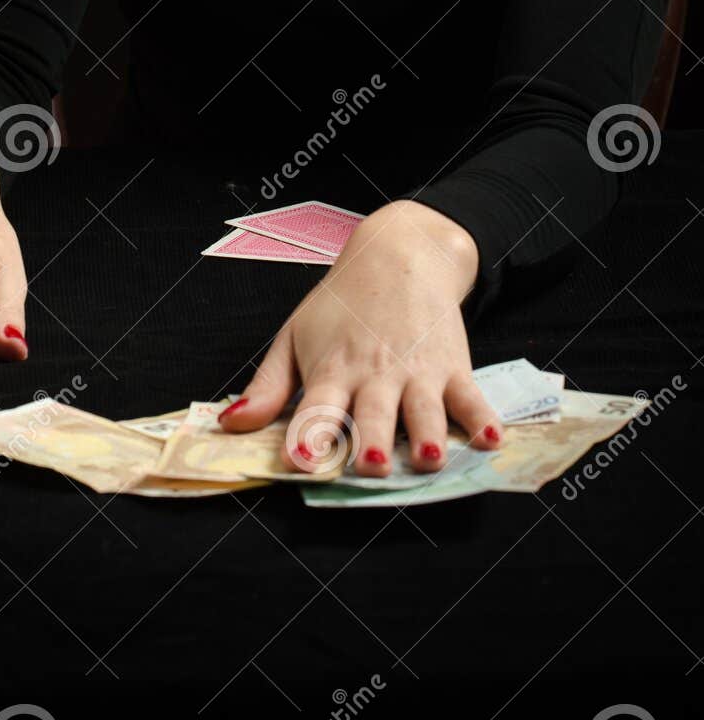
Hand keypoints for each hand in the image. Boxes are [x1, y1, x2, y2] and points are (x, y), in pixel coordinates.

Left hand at [217, 200, 503, 475]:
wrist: (398, 254)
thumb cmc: (341, 306)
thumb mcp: (295, 337)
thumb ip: (268, 387)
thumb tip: (229, 424)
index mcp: (331, 370)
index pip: (317, 407)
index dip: (310, 435)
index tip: (303, 459)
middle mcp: (374, 374)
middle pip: (373, 414)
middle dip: (372, 441)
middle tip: (371, 465)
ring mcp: (416, 371)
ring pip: (424, 410)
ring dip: (427, 434)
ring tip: (428, 457)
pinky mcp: (453, 366)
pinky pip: (470, 397)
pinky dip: (482, 417)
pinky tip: (489, 438)